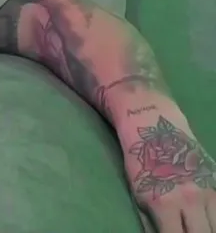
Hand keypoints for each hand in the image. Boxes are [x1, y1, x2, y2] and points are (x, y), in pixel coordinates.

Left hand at [125, 115, 215, 231]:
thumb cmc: (141, 162)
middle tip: (187, 232)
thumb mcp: (138, 195)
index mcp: (163, 204)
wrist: (155, 125)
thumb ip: (151, 223)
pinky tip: (210, 222)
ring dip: (209, 230)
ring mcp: (209, 191)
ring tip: (198, 228)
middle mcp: (190, 199)